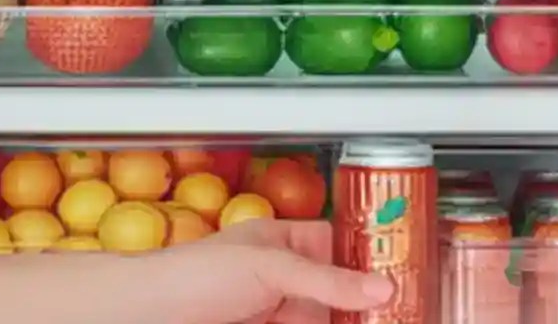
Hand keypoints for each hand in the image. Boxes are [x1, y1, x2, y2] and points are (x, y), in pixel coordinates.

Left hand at [139, 219, 393, 323]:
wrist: (147, 317)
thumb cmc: (196, 276)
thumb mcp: (268, 268)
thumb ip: (327, 280)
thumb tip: (382, 287)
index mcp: (285, 242)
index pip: (341, 244)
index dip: (372, 256)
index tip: (408, 270)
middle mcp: (286, 279)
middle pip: (343, 291)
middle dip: (372, 302)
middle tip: (410, 310)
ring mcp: (280, 313)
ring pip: (331, 316)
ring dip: (359, 316)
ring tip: (396, 317)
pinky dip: (338, 323)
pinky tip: (362, 323)